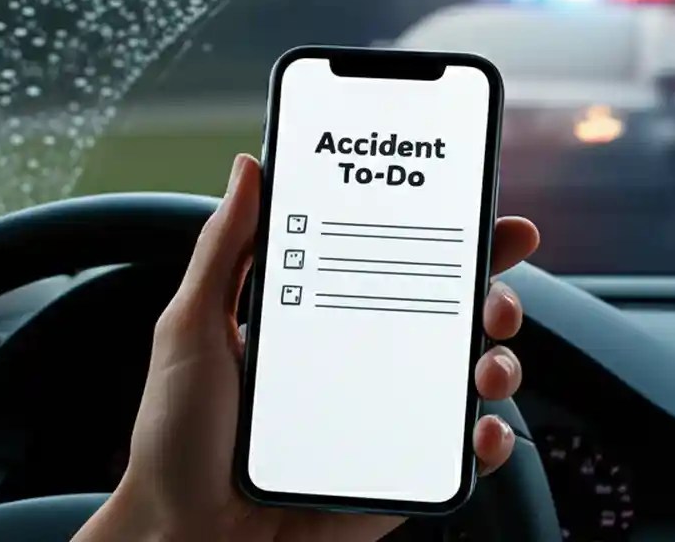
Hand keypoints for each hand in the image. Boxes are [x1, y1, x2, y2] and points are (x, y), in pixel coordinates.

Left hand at [74, 153, 539, 540]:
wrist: (185, 536)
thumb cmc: (175, 439)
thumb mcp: (190, 328)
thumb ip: (222, 249)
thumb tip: (248, 169)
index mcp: (319, 321)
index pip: (394, 264)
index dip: (448, 237)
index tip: (485, 215)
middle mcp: (359, 363)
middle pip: (449, 315)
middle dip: (492, 295)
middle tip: (493, 296)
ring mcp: (383, 418)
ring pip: (467, 377)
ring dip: (498, 360)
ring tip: (487, 364)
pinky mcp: (397, 473)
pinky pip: (460, 453)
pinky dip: (488, 438)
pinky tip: (478, 428)